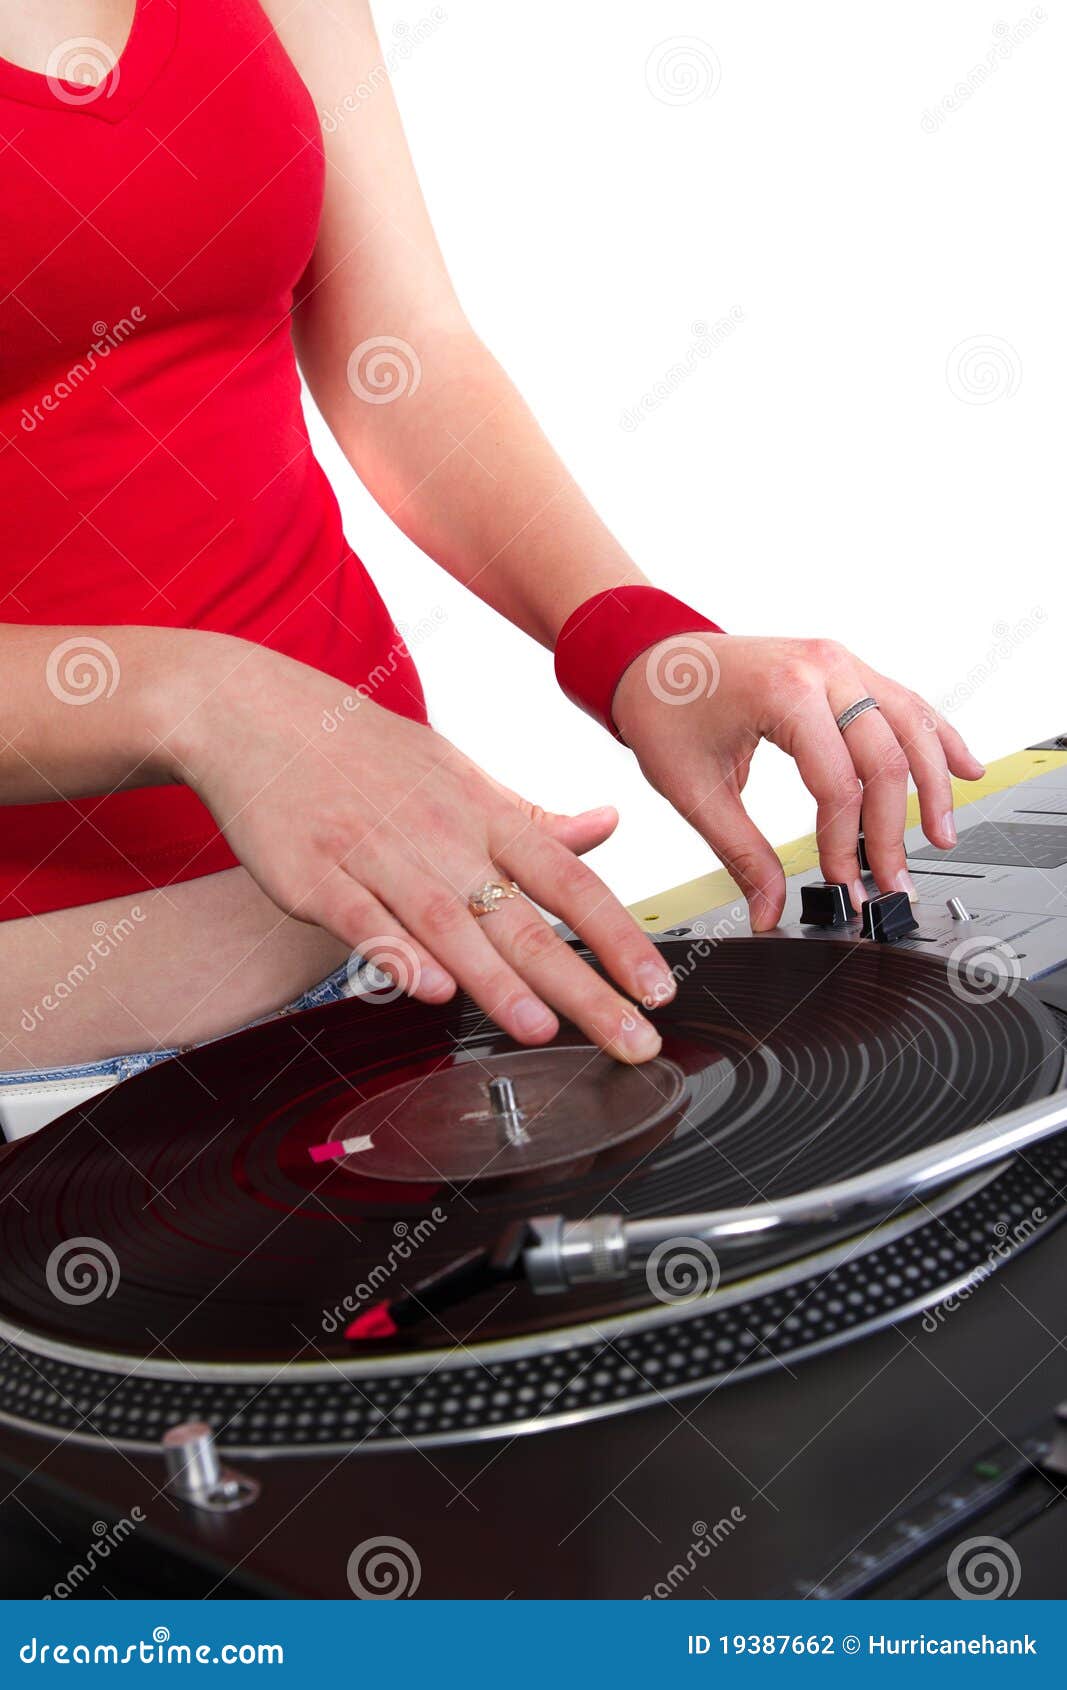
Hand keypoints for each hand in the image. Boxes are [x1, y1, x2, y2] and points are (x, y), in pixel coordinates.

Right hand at [167, 637, 674, 1060]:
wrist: (257, 715)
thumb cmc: (365, 752)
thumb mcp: (461, 774)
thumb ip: (532, 818)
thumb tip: (608, 827)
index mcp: (485, 816)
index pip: (570, 883)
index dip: (620, 938)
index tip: (659, 989)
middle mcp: (442, 836)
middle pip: (523, 920)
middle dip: (584, 986)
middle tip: (632, 1039)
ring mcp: (377, 854)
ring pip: (448, 924)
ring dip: (496, 980)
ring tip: (541, 1028)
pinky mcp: (314, 874)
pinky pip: (361, 919)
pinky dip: (395, 952)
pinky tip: (428, 988)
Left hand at [611, 632, 984, 930]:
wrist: (650, 658)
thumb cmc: (664, 709)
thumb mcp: (693, 790)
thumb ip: (740, 854)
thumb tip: (768, 911)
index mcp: (784, 691)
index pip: (838, 783)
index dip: (845, 844)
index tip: (843, 886)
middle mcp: (823, 668)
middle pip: (884, 758)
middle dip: (890, 830)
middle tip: (890, 882)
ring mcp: (840, 662)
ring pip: (910, 725)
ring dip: (932, 786)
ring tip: (939, 838)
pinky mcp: (845, 669)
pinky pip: (904, 703)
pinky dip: (937, 737)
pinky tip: (965, 768)